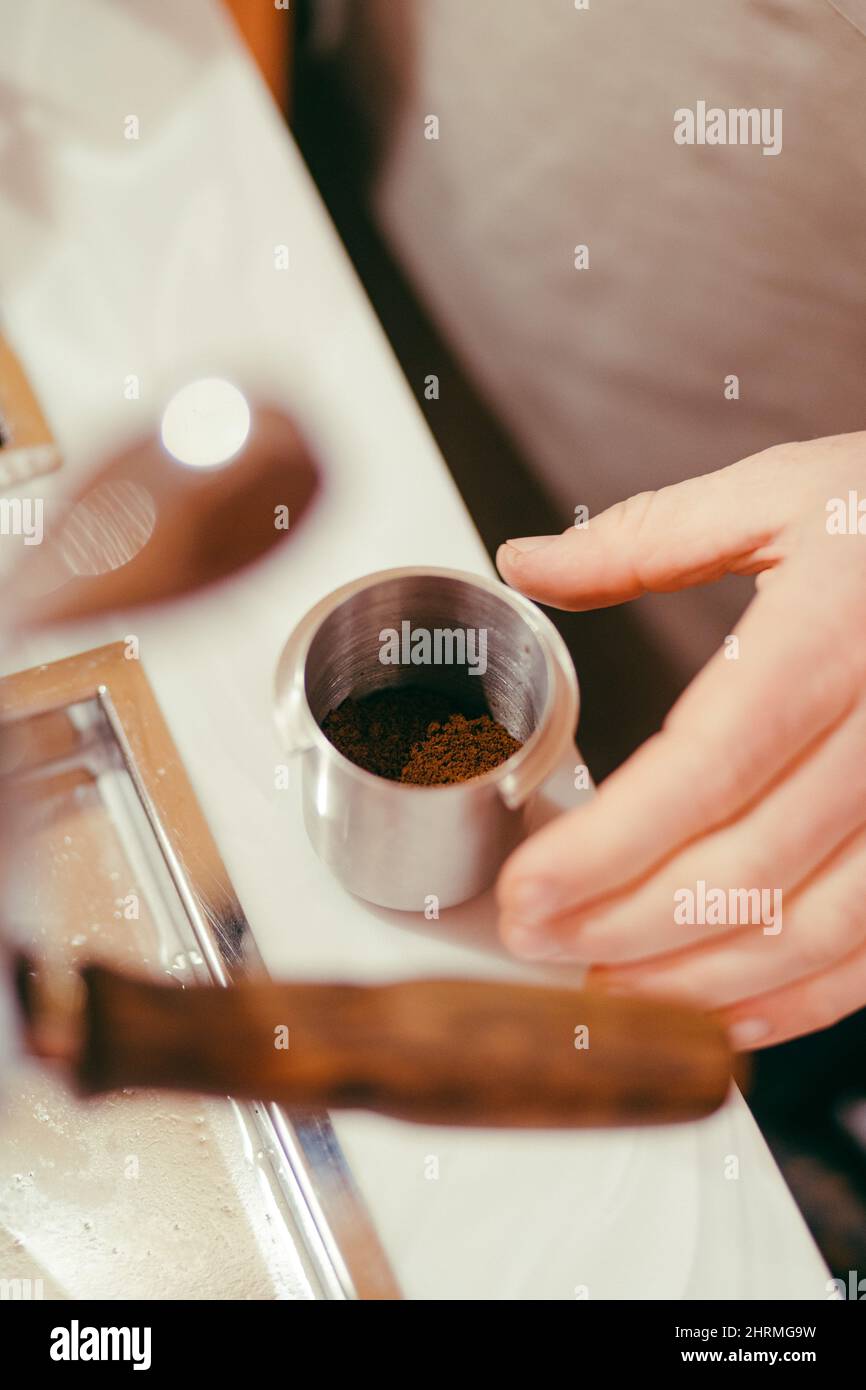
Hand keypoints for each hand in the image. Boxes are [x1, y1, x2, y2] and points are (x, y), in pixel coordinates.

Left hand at [495, 433, 865, 1049]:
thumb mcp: (780, 494)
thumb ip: (646, 539)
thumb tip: (528, 561)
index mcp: (833, 634)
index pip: (706, 767)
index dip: (608, 846)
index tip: (527, 889)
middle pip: (749, 866)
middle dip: (624, 924)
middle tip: (534, 939)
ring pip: (814, 928)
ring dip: (698, 979)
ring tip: (604, 985)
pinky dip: (800, 999)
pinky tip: (721, 1009)